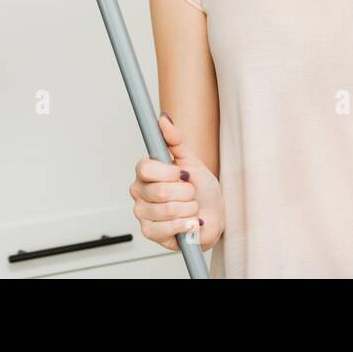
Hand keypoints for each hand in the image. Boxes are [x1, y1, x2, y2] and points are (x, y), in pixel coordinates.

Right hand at [130, 112, 224, 251]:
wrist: (213, 214)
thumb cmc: (201, 189)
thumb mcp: (192, 161)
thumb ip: (176, 140)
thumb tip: (164, 119)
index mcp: (146, 172)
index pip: (145, 168)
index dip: (169, 172)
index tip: (183, 173)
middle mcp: (140, 192)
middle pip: (160, 190)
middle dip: (186, 192)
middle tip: (190, 193)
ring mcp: (143, 213)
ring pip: (167, 209)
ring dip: (188, 209)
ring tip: (191, 208)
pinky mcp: (150, 232)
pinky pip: (167, 227)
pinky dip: (186, 224)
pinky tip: (190, 222)